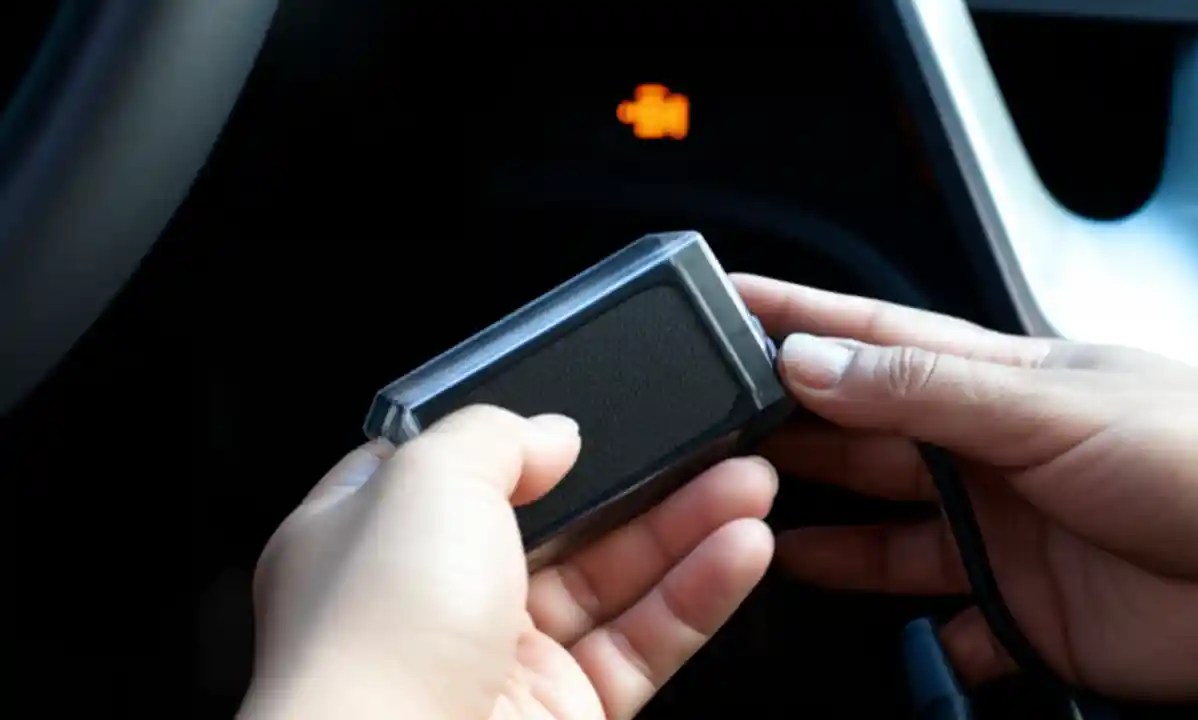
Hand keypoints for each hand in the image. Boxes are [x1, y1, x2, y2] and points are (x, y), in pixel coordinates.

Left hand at [238, 405, 775, 718]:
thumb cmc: (376, 638)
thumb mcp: (424, 480)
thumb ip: (495, 435)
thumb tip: (553, 431)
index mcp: (379, 531)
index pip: (467, 466)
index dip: (535, 435)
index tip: (604, 409)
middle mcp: (439, 594)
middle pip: (559, 518)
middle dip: (640, 477)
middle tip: (709, 440)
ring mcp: (503, 657)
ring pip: (613, 579)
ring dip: (687, 528)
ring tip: (751, 485)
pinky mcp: (562, 711)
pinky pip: (642, 644)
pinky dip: (696, 596)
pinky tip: (740, 551)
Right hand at [734, 274, 1197, 701]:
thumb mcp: (1053, 409)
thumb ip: (925, 394)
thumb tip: (813, 365)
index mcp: (991, 383)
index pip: (865, 340)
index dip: (790, 320)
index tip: (718, 306)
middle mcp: (984, 454)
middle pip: (855, 439)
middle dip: (780, 435)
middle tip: (704, 438)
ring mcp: (1000, 534)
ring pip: (881, 535)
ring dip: (818, 537)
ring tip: (744, 530)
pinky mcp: (1022, 612)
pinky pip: (945, 628)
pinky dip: (913, 638)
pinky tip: (881, 638)